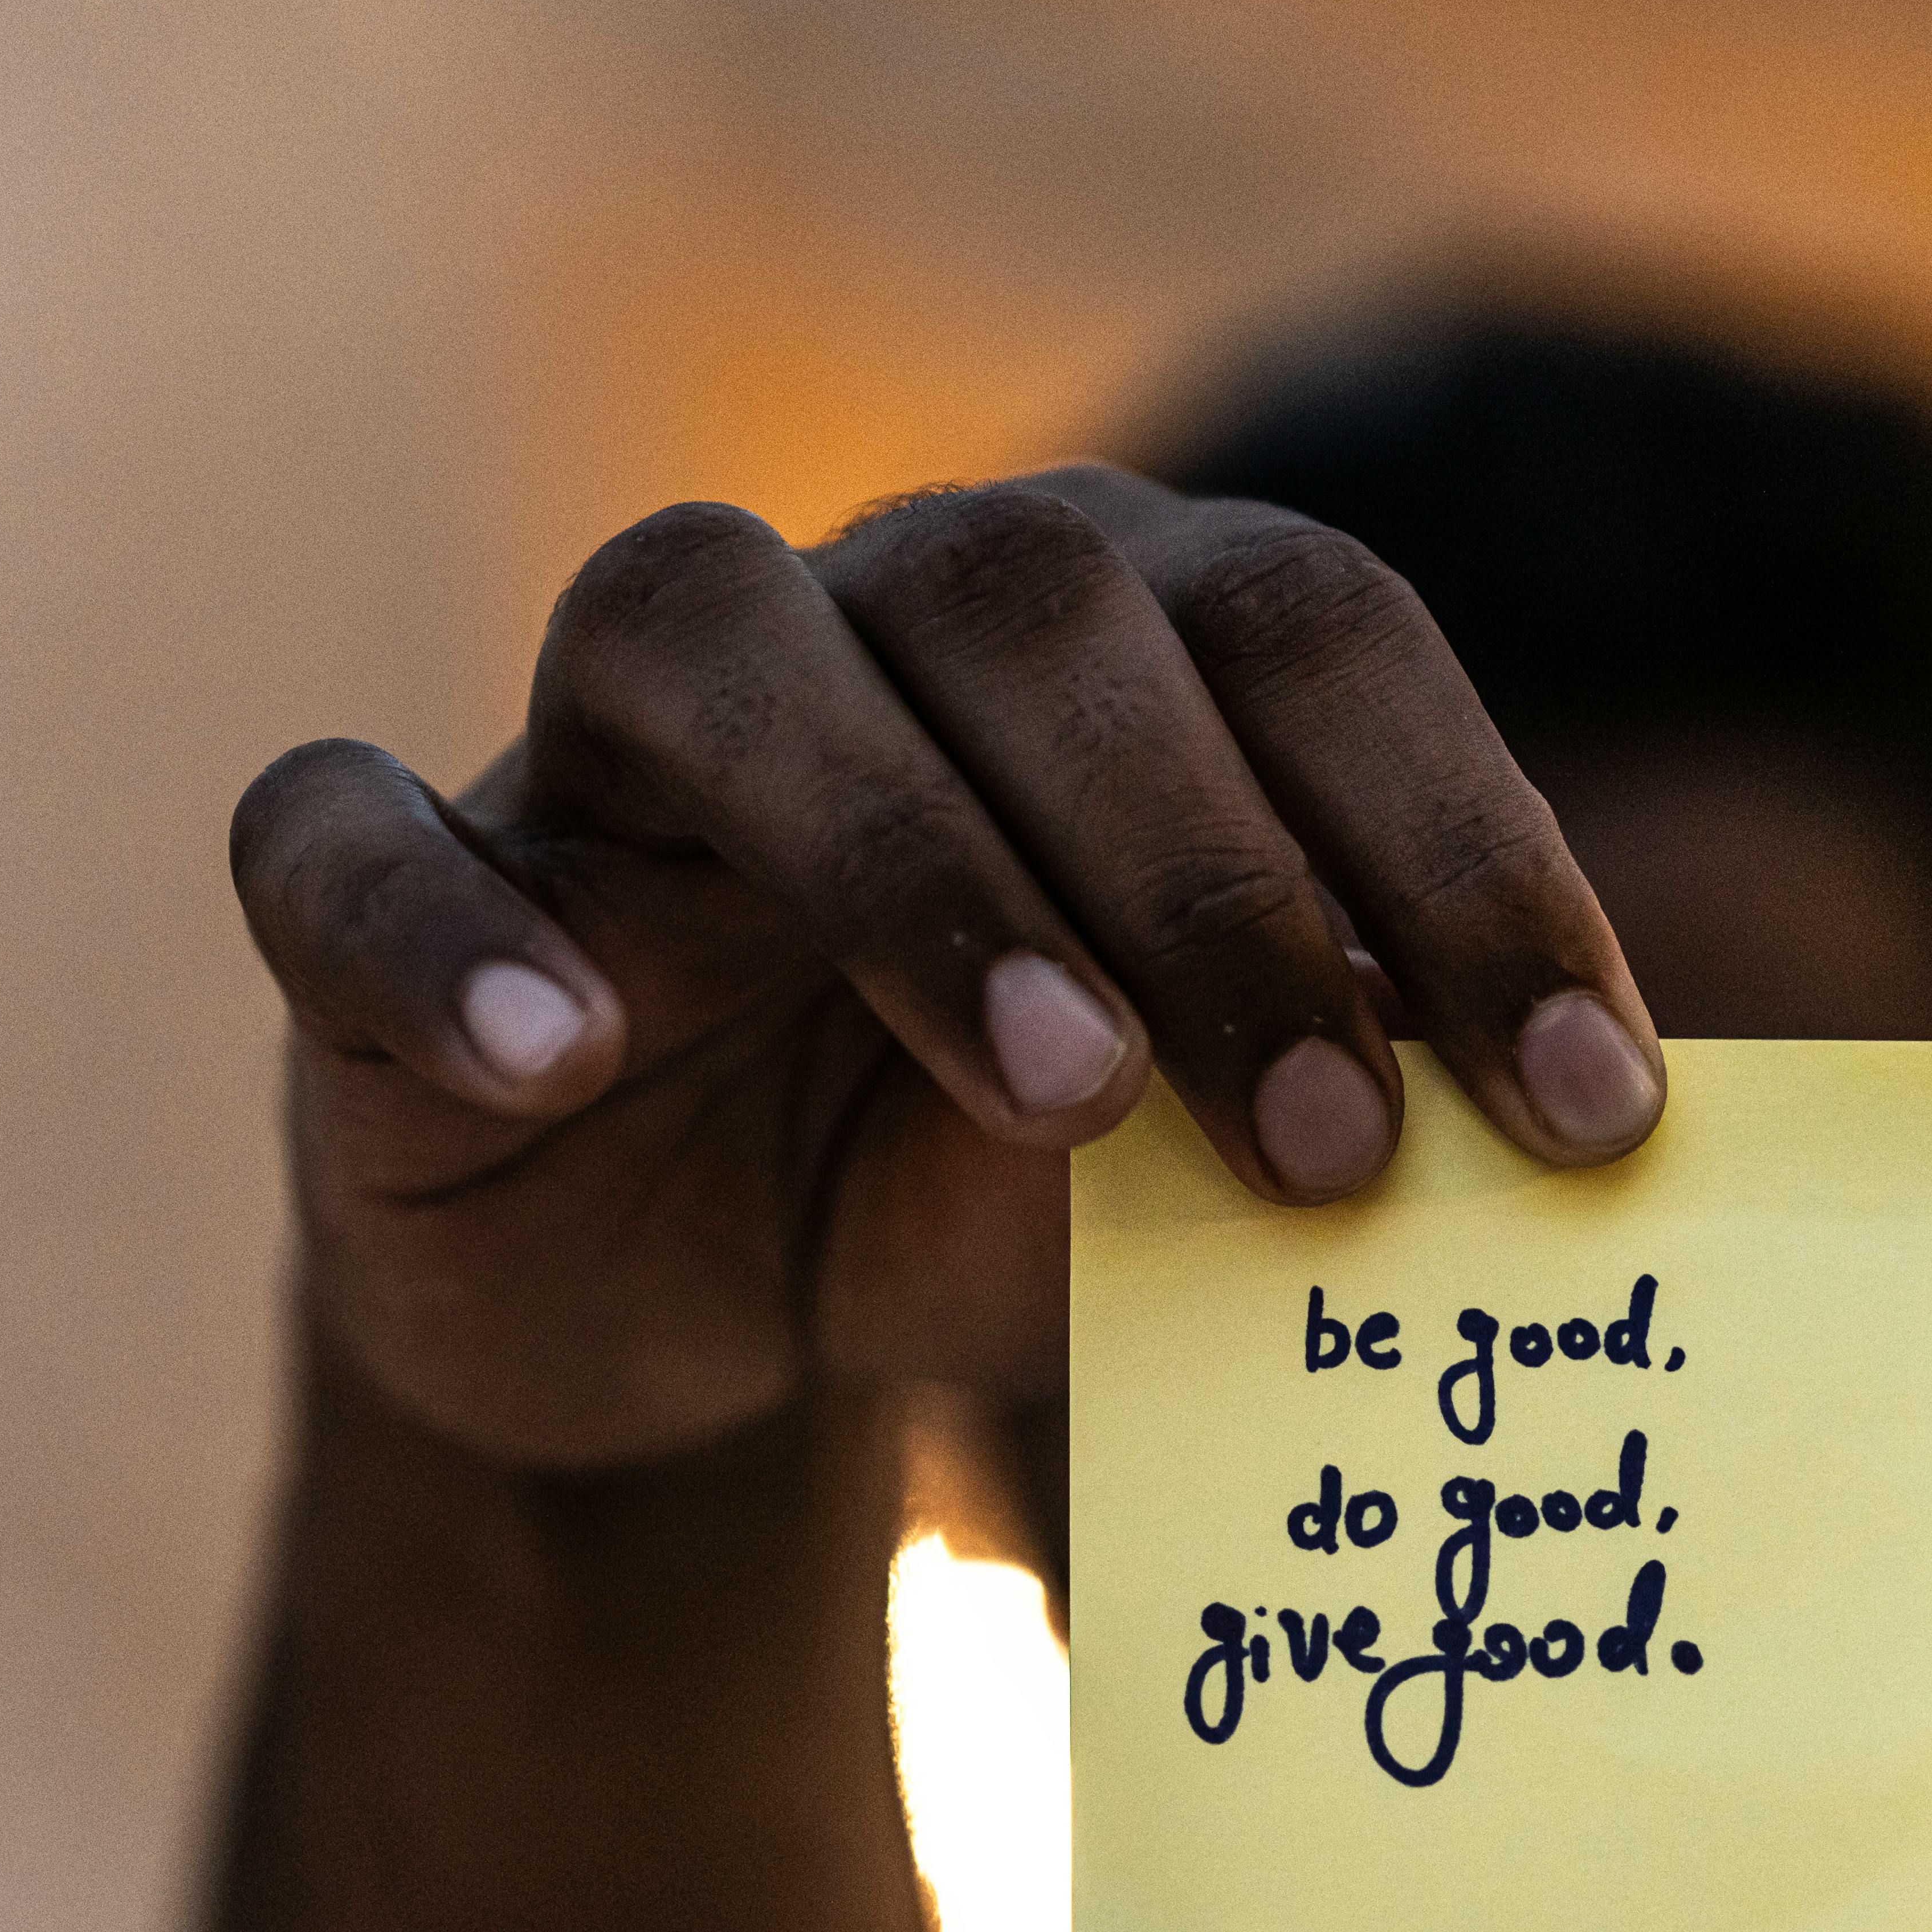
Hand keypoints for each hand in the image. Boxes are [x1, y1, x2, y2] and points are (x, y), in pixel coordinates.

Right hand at [225, 466, 1669, 1472]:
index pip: (1311, 634)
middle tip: (1339, 1149)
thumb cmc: (980, 1193)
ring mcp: (595, 745)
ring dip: (907, 857)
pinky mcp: (375, 892)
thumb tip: (1583, 1166)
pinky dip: (445, 929)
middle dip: (1218, 878)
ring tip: (1065, 1094)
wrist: (701, 1324)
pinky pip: (343, 838)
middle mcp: (856, 612)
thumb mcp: (1188, 1172)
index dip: (1468, 853)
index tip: (1588, 1111)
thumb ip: (1343, 1121)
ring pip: (708, 639)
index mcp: (1101, 633)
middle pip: (1038, 607)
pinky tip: (558, 1059)